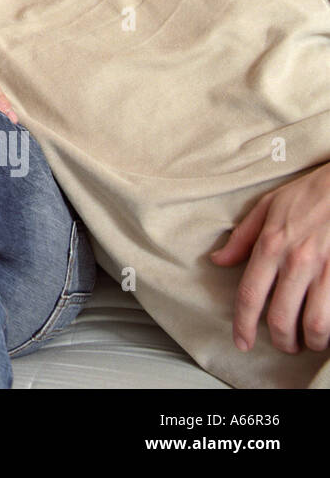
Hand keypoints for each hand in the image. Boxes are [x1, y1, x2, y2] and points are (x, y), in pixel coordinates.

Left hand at [210, 161, 329, 353]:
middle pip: (281, 318)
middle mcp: (297, 261)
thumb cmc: (309, 194)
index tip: (241, 343)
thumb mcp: (267, 206)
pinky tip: (327, 330)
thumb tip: (218, 260)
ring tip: (307, 341)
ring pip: (315, 324)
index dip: (243, 325)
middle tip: (282, 344)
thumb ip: (242, 237)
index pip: (250, 295)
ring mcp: (326, 270)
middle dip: (280, 341)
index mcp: (271, 245)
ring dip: (309, 341)